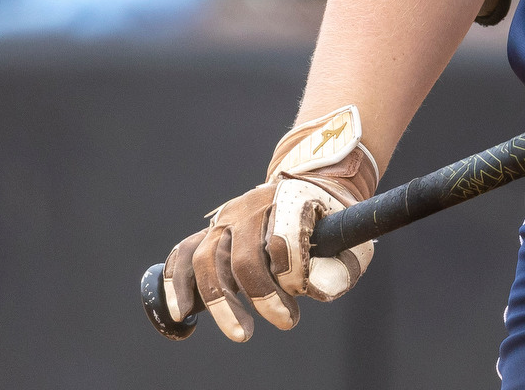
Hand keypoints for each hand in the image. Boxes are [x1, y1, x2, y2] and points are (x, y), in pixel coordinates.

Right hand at [162, 106, 378, 340]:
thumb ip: (339, 265)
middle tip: (286, 322)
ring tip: (240, 332)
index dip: (292, 270)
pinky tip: (182, 315)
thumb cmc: (327, 221)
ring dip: (221, 301)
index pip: (284, 236)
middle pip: (244, 255)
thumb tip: (315, 291)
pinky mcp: (208, 231)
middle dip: (261, 296)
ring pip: (209, 258)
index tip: (302, 294)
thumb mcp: (346, 235)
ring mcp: (226, 217)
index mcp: (290, 198)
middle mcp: (252, 206)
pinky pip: (184, 255)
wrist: (305, 191)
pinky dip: (178, 285)